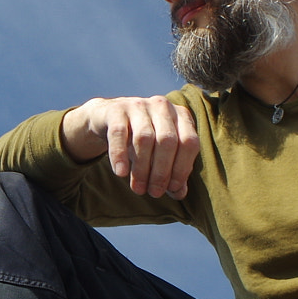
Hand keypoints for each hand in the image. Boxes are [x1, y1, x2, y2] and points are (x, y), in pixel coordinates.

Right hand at [61, 96, 198, 198]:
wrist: (108, 118)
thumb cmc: (140, 139)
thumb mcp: (158, 154)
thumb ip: (171, 171)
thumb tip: (179, 193)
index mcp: (180, 115)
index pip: (189, 142)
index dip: (182, 168)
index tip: (172, 189)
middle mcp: (162, 106)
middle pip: (168, 141)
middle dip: (162, 172)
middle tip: (154, 193)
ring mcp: (139, 105)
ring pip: (144, 138)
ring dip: (142, 168)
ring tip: (138, 188)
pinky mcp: (116, 109)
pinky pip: (119, 133)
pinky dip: (120, 155)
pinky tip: (120, 173)